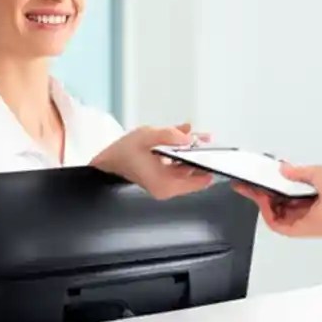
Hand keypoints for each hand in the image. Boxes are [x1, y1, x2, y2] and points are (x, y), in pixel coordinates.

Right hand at [92, 123, 213, 199]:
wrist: (105, 161)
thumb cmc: (121, 153)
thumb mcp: (146, 136)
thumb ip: (169, 134)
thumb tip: (188, 135)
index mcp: (166, 184)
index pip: (199, 180)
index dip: (208, 165)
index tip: (216, 153)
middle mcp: (167, 188)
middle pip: (194, 172)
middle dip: (200, 154)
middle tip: (207, 139)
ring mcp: (165, 184)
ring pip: (187, 167)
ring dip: (191, 151)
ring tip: (197, 137)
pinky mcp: (162, 177)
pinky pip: (179, 165)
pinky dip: (182, 153)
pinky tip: (184, 139)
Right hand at [233, 162, 321, 237]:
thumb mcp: (320, 171)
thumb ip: (298, 171)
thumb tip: (284, 169)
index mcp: (310, 193)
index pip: (283, 189)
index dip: (269, 183)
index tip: (258, 176)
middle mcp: (303, 207)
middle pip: (274, 201)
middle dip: (259, 191)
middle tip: (247, 183)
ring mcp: (298, 219)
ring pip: (271, 211)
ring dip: (260, 200)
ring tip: (255, 190)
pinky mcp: (296, 230)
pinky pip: (275, 223)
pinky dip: (266, 212)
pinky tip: (264, 201)